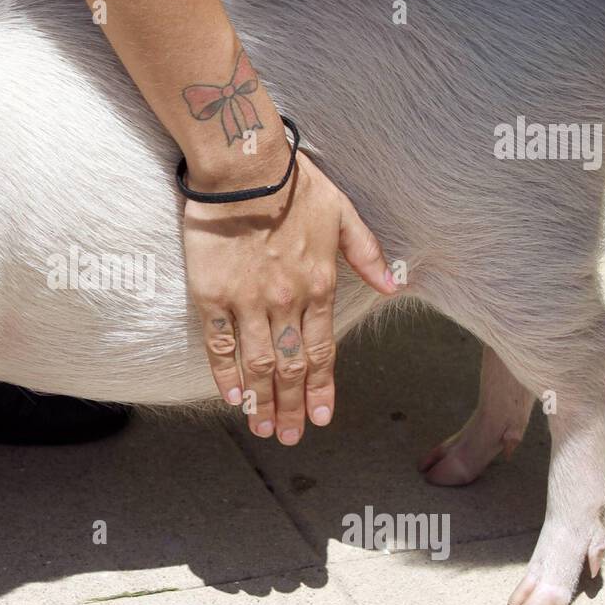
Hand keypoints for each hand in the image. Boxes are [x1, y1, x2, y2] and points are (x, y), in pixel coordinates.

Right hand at [183, 149, 396, 444]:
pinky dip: (225, 373)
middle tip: (288, 438)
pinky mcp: (212, 293)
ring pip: (259, 362)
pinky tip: (232, 398)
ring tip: (262, 428)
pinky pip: (219, 342)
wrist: (244, 166)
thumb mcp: (344, 213)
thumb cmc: (294, 183)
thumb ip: (367, 255)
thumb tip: (393, 287)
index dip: (321, 388)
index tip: (320, 418)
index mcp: (319, 285)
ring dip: (262, 400)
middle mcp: (286, 300)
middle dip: (291, 406)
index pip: (323, 350)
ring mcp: (248, 300)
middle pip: (291, 366)